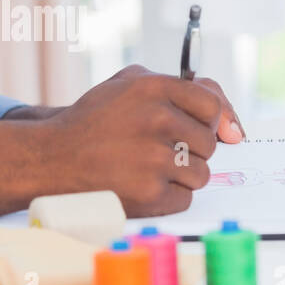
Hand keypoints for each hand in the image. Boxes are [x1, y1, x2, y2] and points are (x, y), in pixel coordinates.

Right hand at [44, 65, 244, 216]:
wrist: (52, 160)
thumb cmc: (95, 123)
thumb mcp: (128, 86)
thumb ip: (181, 89)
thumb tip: (232, 127)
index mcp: (152, 88)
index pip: (211, 105)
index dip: (210, 120)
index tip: (201, 129)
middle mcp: (156, 120)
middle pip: (209, 143)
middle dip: (191, 149)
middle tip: (158, 149)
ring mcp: (153, 159)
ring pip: (201, 173)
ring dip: (181, 175)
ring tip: (147, 168)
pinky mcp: (149, 193)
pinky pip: (185, 198)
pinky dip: (168, 196)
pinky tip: (142, 184)